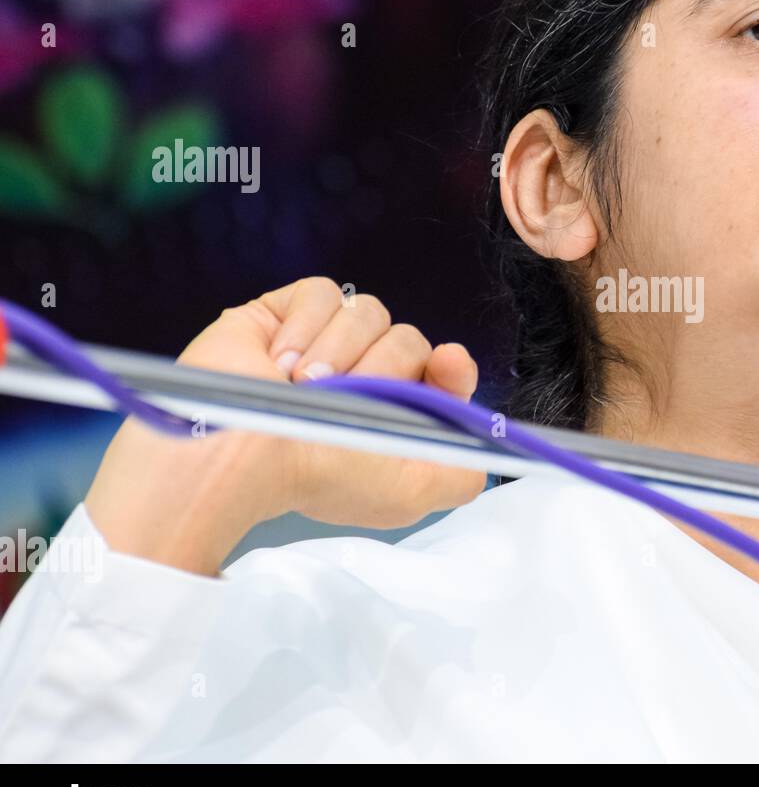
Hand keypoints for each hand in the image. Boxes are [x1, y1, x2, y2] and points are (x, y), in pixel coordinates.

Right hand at [86, 278, 485, 574]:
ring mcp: (324, 342)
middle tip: (338, 402)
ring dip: (338, 354)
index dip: (452, 368)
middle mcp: (364, 376)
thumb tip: (488, 447)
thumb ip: (461, 477)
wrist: (243, 452)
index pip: (445, 372)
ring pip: (369, 312)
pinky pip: (323, 293)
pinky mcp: (285, 312)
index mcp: (395, 414)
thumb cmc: (320, 476)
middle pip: (410, 339)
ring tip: (302, 387)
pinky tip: (278, 362)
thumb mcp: (409, 493)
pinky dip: (305, 328)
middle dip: (380, 373)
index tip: (447, 367)